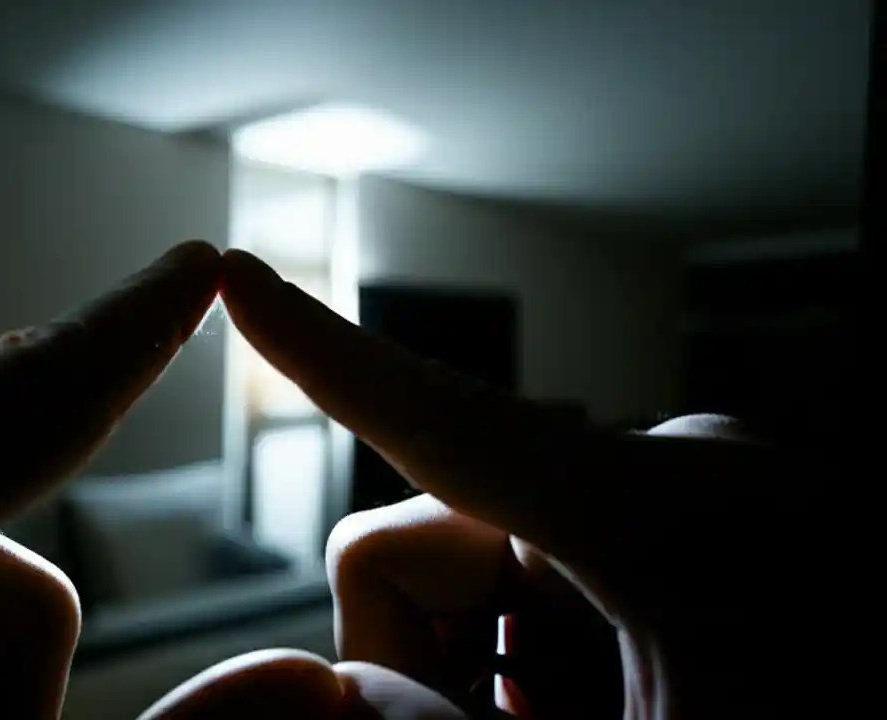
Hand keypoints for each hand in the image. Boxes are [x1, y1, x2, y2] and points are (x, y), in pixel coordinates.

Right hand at [144, 250, 842, 718]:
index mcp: (653, 509)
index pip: (439, 416)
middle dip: (415, 663)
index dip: (320, 353)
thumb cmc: (805, 714)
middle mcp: (649, 477)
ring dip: (480, 674)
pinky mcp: (685, 529)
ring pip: (469, 574)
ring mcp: (669, 502)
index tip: (238, 275)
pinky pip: (541, 576)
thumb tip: (352, 693)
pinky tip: (604, 706)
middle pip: (420, 548)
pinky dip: (536, 658)